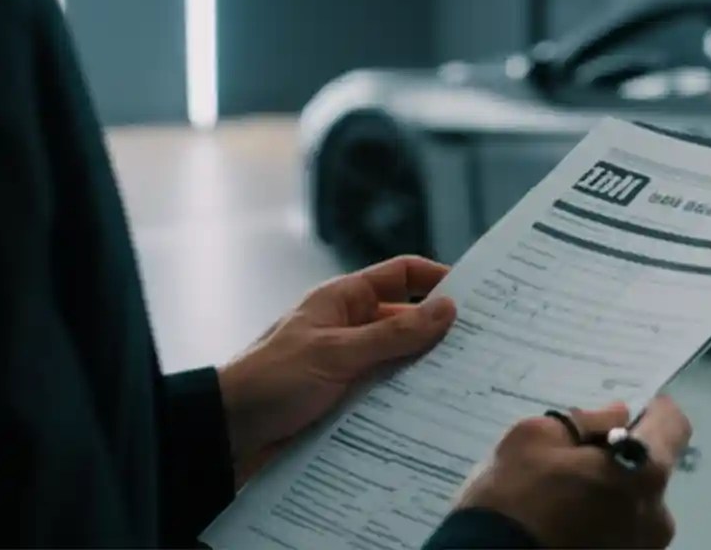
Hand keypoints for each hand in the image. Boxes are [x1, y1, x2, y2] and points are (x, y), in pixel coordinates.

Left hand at [218, 255, 455, 481]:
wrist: (223, 435)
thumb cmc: (269, 381)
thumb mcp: (335, 354)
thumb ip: (393, 334)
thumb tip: (447, 308)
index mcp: (343, 301)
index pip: (402, 275)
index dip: (438, 278)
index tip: (478, 295)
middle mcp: (350, 328)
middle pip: (409, 320)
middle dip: (442, 332)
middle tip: (486, 347)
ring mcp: (349, 365)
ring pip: (403, 361)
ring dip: (428, 372)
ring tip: (469, 385)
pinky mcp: (347, 401)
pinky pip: (389, 395)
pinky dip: (410, 401)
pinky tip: (435, 414)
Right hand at [452, 396, 692, 547]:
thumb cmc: (514, 499)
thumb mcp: (535, 438)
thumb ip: (585, 421)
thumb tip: (618, 415)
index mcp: (643, 473)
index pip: (674, 426)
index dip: (653, 410)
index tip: (630, 408)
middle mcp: (656, 516)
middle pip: (651, 469)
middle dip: (623, 456)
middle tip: (581, 455)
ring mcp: (642, 549)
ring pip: (635, 505)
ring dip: (611, 492)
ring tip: (566, 494)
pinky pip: (621, 532)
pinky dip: (602, 521)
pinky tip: (565, 521)